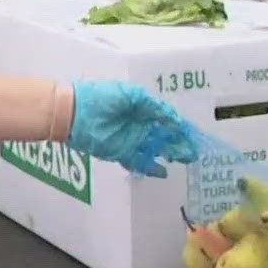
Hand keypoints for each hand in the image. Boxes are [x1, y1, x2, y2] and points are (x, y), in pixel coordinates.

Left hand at [63, 82, 198, 178]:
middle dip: (179, 143)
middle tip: (193, 151)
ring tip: (184, 159)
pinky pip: (139, 162)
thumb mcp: (131, 95)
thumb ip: (154, 106)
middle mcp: (138, 124)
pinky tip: (164, 172)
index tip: (193, 134)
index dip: (179, 126)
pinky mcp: (121, 153)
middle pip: (164, 136)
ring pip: (155, 149)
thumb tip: (175, 119)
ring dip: (170, 154)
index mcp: (142, 108)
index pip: (166, 118)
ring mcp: (130, 140)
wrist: (74, 113)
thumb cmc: (101, 98)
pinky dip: (151, 168)